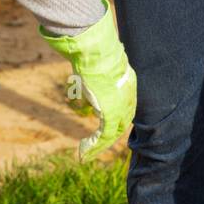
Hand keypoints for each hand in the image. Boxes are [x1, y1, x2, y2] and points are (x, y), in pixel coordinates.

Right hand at [39, 0, 136, 161]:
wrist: (94, 50)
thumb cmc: (90, 51)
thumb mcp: (90, 64)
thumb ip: (88, 77)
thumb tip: (77, 88)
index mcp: (127, 80)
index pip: (126, 104)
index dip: (118, 117)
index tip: (106, 126)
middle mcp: (127, 94)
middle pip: (123, 120)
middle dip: (110, 134)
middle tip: (96, 143)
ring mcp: (121, 104)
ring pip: (112, 132)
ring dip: (98, 144)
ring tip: (85, 152)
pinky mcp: (111, 113)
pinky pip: (104, 136)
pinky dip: (94, 147)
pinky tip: (83, 153)